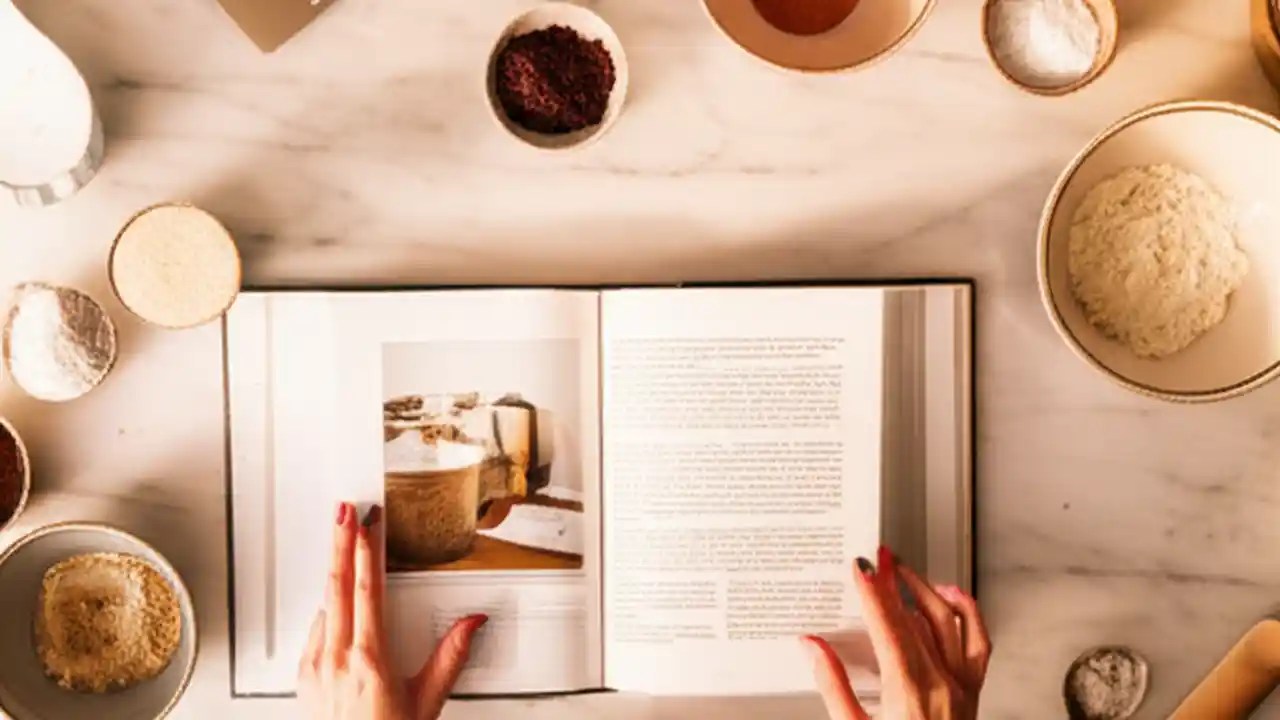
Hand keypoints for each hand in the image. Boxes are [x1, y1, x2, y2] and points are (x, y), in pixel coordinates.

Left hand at [299, 502, 487, 719]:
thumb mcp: (427, 701)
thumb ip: (451, 657)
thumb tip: (472, 623)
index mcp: (369, 659)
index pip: (366, 590)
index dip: (365, 552)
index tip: (367, 525)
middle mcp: (335, 658)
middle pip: (336, 586)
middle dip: (339, 544)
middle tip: (342, 512)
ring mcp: (315, 667)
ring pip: (323, 606)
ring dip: (332, 573)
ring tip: (339, 544)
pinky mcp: (304, 678)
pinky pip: (315, 631)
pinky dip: (326, 610)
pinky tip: (332, 603)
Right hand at [803, 547, 990, 719]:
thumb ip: (832, 686)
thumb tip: (812, 647)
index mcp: (909, 692)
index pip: (889, 627)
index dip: (874, 592)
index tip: (862, 566)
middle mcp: (941, 684)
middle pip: (916, 617)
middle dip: (893, 582)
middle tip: (877, 558)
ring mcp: (963, 686)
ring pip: (948, 621)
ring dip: (924, 590)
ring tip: (903, 571)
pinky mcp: (974, 691)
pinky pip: (979, 641)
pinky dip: (965, 612)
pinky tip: (949, 596)